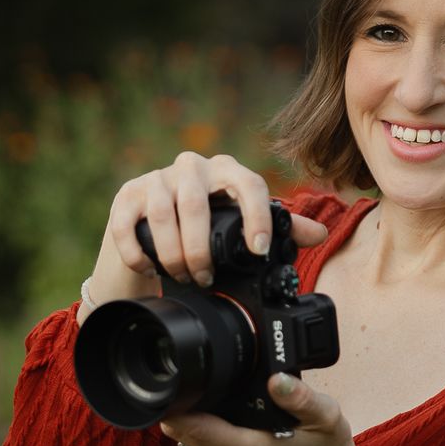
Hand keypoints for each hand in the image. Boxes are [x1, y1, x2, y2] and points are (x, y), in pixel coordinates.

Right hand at [98, 151, 328, 292]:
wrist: (150, 234)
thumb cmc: (203, 229)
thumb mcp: (241, 228)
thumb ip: (280, 228)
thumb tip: (319, 233)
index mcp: (225, 172)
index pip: (247, 183)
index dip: (255, 216)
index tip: (259, 249)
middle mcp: (190, 167)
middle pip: (196, 203)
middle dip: (201, 248)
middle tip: (206, 278)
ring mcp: (155, 179)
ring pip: (163, 214)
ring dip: (173, 253)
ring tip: (182, 277)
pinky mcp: (125, 197)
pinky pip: (129, 225)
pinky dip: (139, 254)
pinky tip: (150, 269)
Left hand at [161, 371, 359, 445]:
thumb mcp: (325, 418)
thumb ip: (300, 398)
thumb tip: (276, 378)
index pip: (192, 426)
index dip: (177, 400)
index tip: (179, 375)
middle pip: (181, 429)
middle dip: (178, 400)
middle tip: (187, 372)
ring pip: (185, 436)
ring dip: (186, 412)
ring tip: (199, 384)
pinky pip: (197, 442)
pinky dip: (197, 423)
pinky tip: (212, 405)